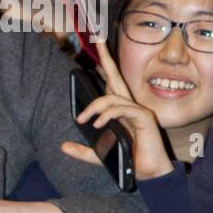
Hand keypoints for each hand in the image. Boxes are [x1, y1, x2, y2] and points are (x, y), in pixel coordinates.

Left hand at [61, 37, 173, 180]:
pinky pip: (122, 108)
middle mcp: (131, 106)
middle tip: (97, 37)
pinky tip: (99, 123)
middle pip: (117, 77)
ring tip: (85, 120)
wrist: (150, 175)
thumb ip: (84, 151)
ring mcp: (138, 110)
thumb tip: (62, 146)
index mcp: (122, 111)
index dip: (105, 66)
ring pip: (112, 97)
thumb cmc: (131, 162)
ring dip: (95, 107)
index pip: (112, 84)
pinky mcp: (144, 117)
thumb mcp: (100, 156)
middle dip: (106, 57)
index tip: (98, 46)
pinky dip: (108, 114)